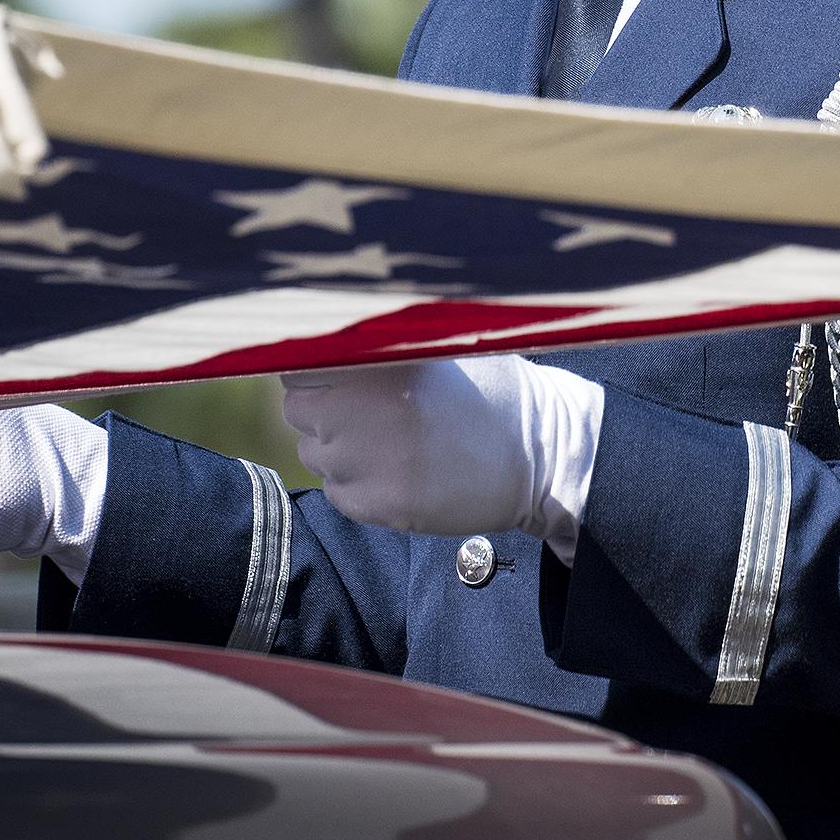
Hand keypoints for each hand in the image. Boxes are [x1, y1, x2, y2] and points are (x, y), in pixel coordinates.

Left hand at [279, 356, 603, 558]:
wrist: (541, 458)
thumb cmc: (493, 393)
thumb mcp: (441, 349)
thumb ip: (381, 342)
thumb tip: (324, 332)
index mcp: (378, 364)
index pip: (298, 362)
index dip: (314, 365)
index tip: (338, 370)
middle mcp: (363, 413)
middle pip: (299, 408)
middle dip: (326, 405)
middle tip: (375, 405)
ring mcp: (366, 464)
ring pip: (315, 451)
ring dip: (339, 443)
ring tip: (394, 437)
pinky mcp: (377, 506)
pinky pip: (337, 489)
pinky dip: (356, 480)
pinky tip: (400, 466)